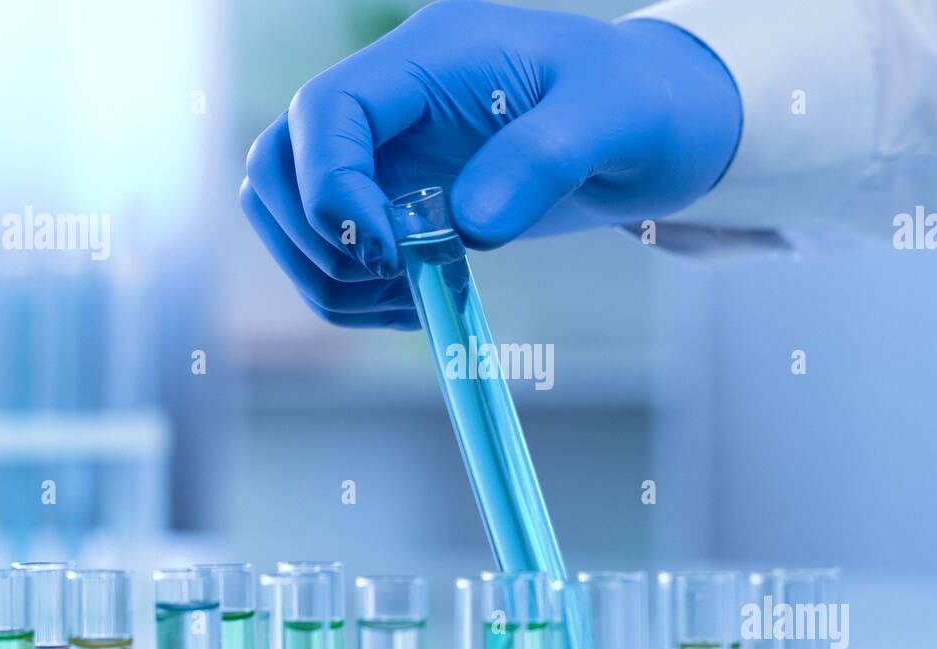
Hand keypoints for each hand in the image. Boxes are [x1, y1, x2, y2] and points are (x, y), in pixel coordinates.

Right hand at [241, 0, 740, 328]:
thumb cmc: (646, 105)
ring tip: (403, 299)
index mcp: (432, 55)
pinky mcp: (395, 195)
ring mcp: (388, 148)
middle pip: (277, 158)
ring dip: (321, 271)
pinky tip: (409, 305)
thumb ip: (543, 158)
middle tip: (390, 277)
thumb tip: (469, 224)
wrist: (659, 125)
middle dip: (313, 235)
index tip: (389, 252)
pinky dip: (349, 291)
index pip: (326, 109)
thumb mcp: (616, 118)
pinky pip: (330, 246)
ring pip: (285, 206)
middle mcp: (392, 98)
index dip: (330, 188)